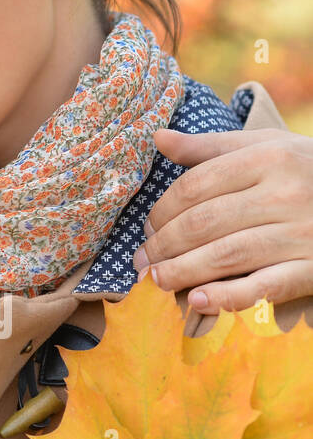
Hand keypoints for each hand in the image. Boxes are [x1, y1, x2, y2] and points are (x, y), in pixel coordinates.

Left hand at [133, 128, 312, 313]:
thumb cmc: (308, 171)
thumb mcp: (267, 146)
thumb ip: (211, 147)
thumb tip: (156, 137)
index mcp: (268, 158)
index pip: (196, 186)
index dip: (162, 211)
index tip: (146, 229)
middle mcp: (286, 194)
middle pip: (206, 222)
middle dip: (165, 244)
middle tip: (142, 260)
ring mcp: (303, 233)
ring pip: (229, 255)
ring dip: (184, 271)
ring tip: (156, 280)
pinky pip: (267, 286)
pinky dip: (229, 296)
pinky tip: (198, 300)